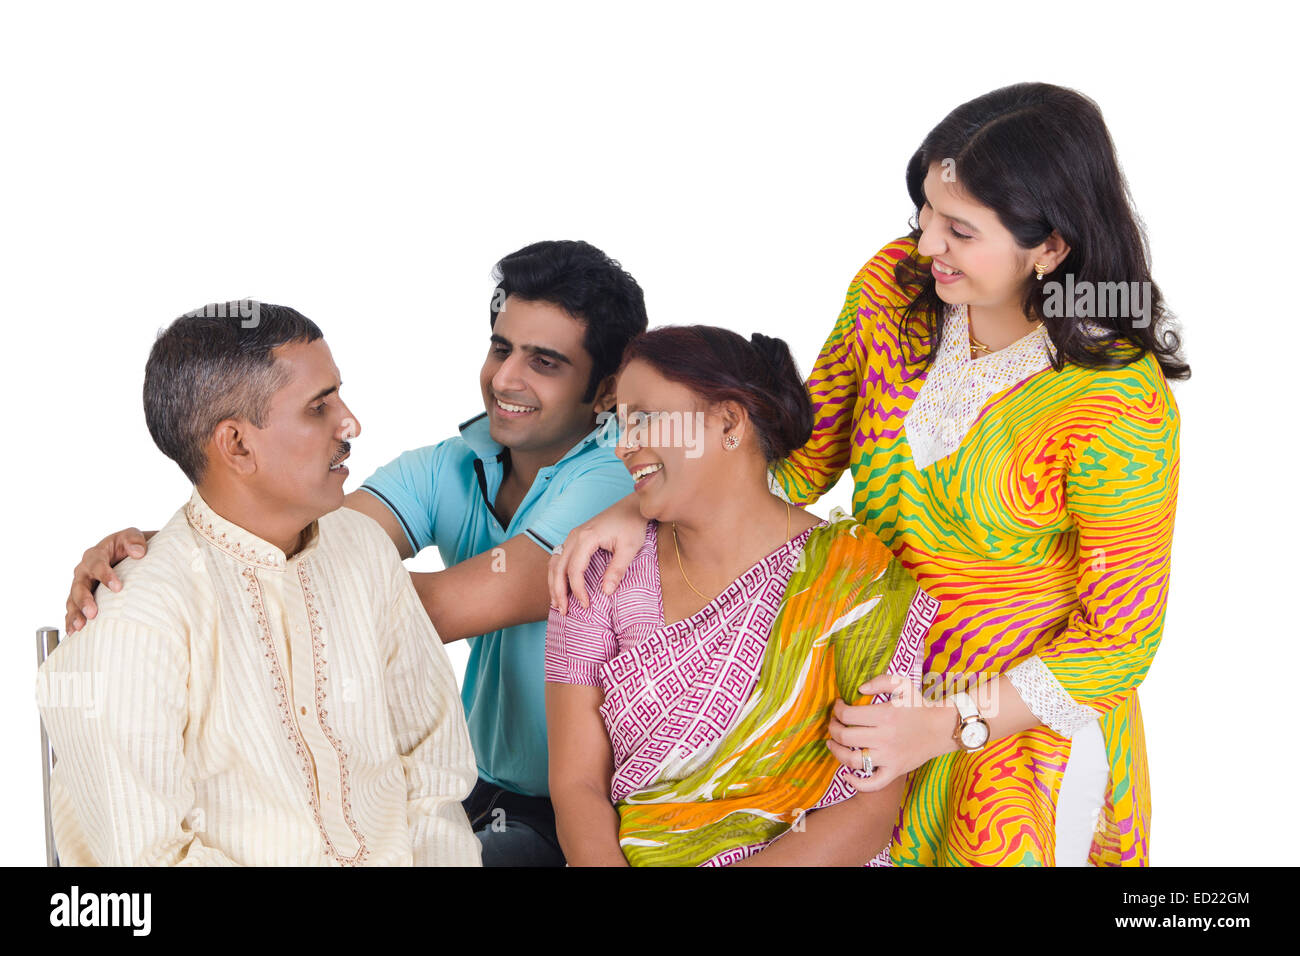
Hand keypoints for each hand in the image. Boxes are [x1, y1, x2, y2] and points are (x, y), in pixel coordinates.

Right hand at [65, 528, 150, 632]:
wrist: (129, 554)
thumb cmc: (131, 546)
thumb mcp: (133, 537)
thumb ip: (134, 540)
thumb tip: (139, 552)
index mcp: (96, 554)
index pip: (97, 564)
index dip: (106, 575)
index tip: (118, 588)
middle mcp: (84, 570)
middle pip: (79, 584)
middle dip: (84, 599)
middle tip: (92, 613)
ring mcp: (81, 585)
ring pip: (72, 599)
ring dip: (75, 613)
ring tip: (79, 627)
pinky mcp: (81, 597)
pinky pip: (73, 609)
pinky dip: (71, 620)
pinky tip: (73, 632)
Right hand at [547, 494, 647, 614]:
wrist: (632, 506)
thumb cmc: (632, 525)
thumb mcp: (630, 548)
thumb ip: (617, 569)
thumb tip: (606, 592)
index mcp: (586, 538)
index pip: (574, 569)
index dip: (578, 590)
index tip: (585, 605)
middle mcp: (574, 536)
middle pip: (558, 567)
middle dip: (558, 591)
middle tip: (563, 611)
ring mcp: (572, 536)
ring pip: (554, 563)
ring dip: (553, 584)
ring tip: (557, 604)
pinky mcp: (575, 538)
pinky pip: (559, 558)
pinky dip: (556, 574)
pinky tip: (560, 587)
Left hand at [826, 673, 956, 792]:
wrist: (943, 728)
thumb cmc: (920, 705)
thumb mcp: (903, 684)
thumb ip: (880, 681)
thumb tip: (859, 690)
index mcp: (884, 715)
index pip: (848, 715)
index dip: (837, 709)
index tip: (838, 706)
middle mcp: (885, 737)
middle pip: (845, 736)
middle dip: (833, 728)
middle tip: (833, 723)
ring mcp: (889, 757)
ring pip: (853, 760)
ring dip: (836, 752)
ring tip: (832, 744)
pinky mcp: (895, 771)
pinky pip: (873, 784)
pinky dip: (857, 784)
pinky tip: (847, 776)